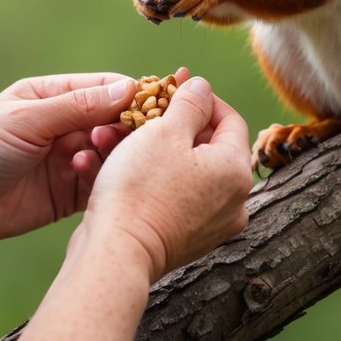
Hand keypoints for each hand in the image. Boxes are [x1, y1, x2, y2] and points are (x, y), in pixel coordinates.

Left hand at [0, 72, 146, 258]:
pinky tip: (87, 176)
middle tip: (130, 135)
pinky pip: (99, 183)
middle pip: (113, 121)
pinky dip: (102, 180)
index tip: (155, 103)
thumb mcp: (27, 119)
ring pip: (110, 153)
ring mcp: (67, 159)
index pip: (103, 87)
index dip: (131, 94)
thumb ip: (78, 105)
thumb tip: (128, 88)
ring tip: (102, 154)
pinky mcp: (68, 193)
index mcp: (52, 96)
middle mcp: (64, 126)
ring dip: (113, 153)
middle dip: (125, 127)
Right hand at [79, 76, 251, 281]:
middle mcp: (233, 201)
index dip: (201, 99)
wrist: (116, 254)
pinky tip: (104, 166)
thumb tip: (203, 86)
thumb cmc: (141, 188)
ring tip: (109, 139)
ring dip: (145, 151)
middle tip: (136, 114)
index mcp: (236, 170)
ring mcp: (210, 225)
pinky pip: (167, 197)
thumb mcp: (165, 131)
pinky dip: (142, 179)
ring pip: (179, 172)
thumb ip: (190, 103)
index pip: (229, 120)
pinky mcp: (184, 240)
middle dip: (165, 126)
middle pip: (203, 147)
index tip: (173, 89)